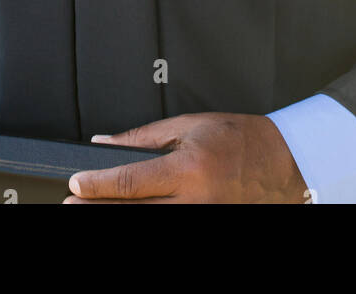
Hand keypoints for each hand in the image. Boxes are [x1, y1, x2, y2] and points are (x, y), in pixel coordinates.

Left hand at [63, 112, 306, 203]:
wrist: (283, 163)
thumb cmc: (240, 140)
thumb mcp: (190, 125)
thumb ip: (144, 138)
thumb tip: (106, 143)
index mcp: (188, 168)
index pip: (132, 181)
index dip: (99, 185)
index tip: (76, 184)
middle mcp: (195, 201)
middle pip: (134, 213)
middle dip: (98, 210)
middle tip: (72, 205)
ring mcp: (203, 220)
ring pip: (150, 226)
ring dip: (118, 220)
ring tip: (94, 213)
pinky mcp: (208, 227)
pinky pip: (170, 229)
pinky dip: (146, 223)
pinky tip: (129, 217)